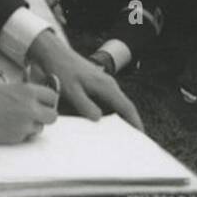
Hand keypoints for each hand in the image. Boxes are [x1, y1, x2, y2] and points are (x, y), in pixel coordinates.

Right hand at [0, 81, 58, 144]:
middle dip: (46, 115)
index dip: (48, 99)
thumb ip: (20, 91)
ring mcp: (24, 125)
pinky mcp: (16, 138)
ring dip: (33, 125)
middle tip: (37, 114)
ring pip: (40, 128)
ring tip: (18, 120)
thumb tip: (28, 95)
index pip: (52, 96)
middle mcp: (30, 109)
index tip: (44, 101)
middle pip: (52, 116)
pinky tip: (9, 127)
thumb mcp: (3, 86)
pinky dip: (21, 133)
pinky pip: (26, 136)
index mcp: (27, 92)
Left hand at [27, 30, 143, 130]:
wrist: (55, 55)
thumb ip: (84, 105)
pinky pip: (111, 101)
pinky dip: (113, 113)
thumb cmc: (62, 71)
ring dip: (123, 118)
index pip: (126, 107)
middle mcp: (109, 84)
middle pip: (125, 107)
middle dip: (131, 123)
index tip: (141, 135)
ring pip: (118, 104)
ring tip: (122, 136)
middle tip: (133, 141)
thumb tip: (98, 118)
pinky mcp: (98, 85)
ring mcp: (105, 84)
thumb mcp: (71, 91)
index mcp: (106, 86)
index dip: (135, 121)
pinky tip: (107, 123)